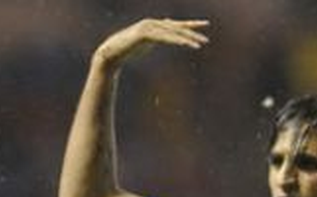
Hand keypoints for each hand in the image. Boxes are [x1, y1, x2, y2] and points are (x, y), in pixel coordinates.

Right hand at [93, 18, 209, 66]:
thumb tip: (164, 38)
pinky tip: (185, 44)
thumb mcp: (145, 44)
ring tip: (199, 45)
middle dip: (192, 33)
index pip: (176, 25)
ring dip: (186, 39)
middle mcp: (152, 23)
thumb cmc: (127, 50)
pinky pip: (163, 37)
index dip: (191, 25)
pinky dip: (175, 40)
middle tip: (206, 40)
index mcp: (154, 25)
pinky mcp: (143, 33)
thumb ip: (156, 39)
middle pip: (176, 28)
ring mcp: (148, 26)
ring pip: (172, 32)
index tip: (205, 24)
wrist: (110, 54)